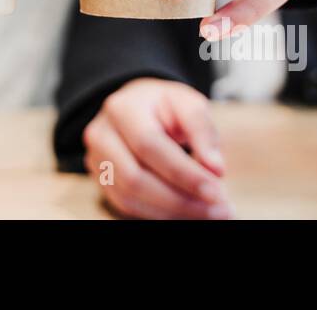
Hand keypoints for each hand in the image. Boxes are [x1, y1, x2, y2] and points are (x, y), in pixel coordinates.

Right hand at [82, 78, 230, 219]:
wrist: (137, 107)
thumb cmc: (166, 106)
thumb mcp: (188, 103)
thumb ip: (202, 130)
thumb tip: (215, 170)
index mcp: (122, 108)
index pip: (149, 145)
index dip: (182, 172)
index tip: (216, 190)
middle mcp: (101, 134)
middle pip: (134, 178)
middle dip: (180, 200)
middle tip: (220, 210)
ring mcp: (96, 160)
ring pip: (130, 197)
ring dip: (173, 211)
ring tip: (209, 212)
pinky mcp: (102, 181)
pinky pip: (128, 205)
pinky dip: (161, 213)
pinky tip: (188, 211)